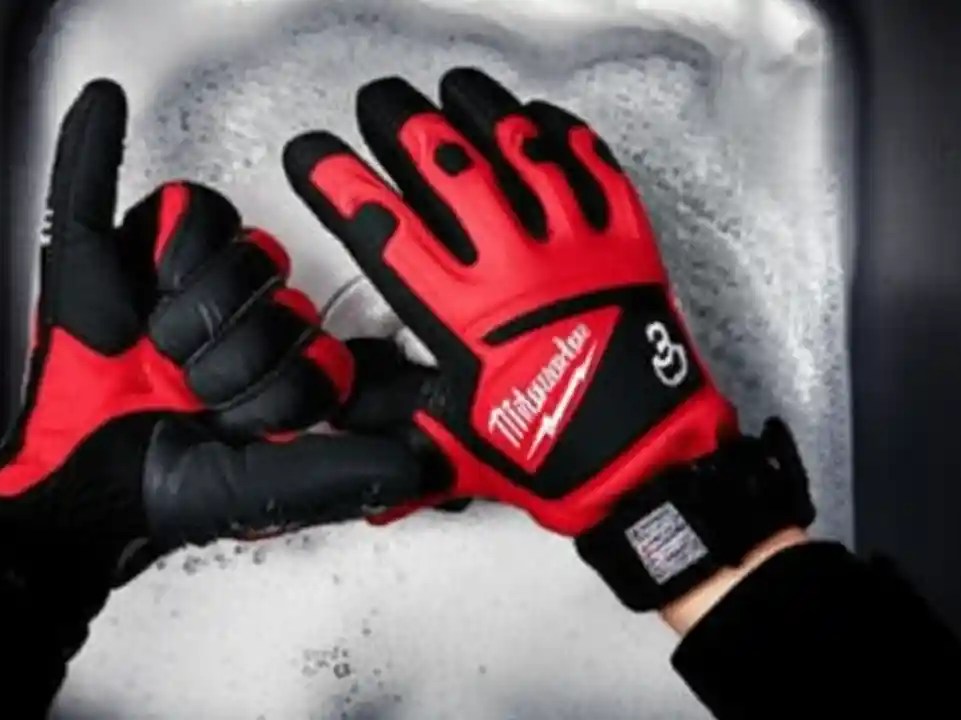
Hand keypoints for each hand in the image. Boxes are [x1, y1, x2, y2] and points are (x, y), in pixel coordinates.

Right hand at [0, 80, 425, 627]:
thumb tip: (416, 463)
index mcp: (276, 351)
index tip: (255, 418)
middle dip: (232, 349)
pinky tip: (106, 107)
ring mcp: (174, 275)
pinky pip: (111, 185)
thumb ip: (338, 474)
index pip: (318, 323)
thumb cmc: (165, 492)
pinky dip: (99, 146)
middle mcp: (235, 304)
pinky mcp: (111, 255)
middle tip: (199, 389)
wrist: (82, 491)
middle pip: (274, 273)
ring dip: (192, 302)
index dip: (292, 373)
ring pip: (225, 236)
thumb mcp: (262, 489)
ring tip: (162, 346)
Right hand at [284, 68, 812, 610]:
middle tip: (380, 105)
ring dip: (480, 109)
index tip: (315, 156)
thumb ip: (394, 418)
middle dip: (400, 122)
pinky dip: (564, 135)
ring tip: (453, 89)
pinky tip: (541, 118)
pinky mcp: (624, 247)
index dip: (339, 182)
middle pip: (446, 166)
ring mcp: (574, 252)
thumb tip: (348, 406)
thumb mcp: (455, 448)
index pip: (385, 229)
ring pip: (519, 151)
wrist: (644, 467)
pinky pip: (593, 169)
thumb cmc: (556, 458)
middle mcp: (515, 271)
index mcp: (464, 319)